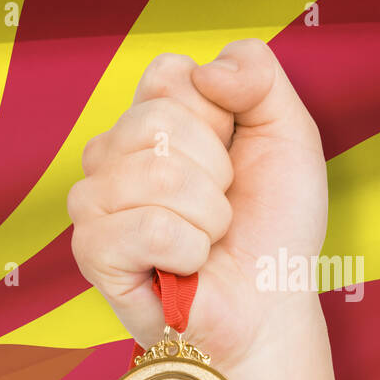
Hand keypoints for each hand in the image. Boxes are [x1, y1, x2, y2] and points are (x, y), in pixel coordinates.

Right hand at [67, 39, 328, 372]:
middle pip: (155, 120)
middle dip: (215, 171)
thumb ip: (257, 75)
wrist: (269, 307)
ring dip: (208, 216)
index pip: (165, 75)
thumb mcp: (288, 133)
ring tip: (206, 241)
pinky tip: (184, 267)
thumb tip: (204, 72)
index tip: (232, 156)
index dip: (217, 115)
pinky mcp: (91, 252)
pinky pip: (146, 227)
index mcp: (149, 122)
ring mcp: (92, 204)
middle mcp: (110, 157)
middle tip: (220, 208)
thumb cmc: (273, 227)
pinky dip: (187, 250)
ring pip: (153, 174)